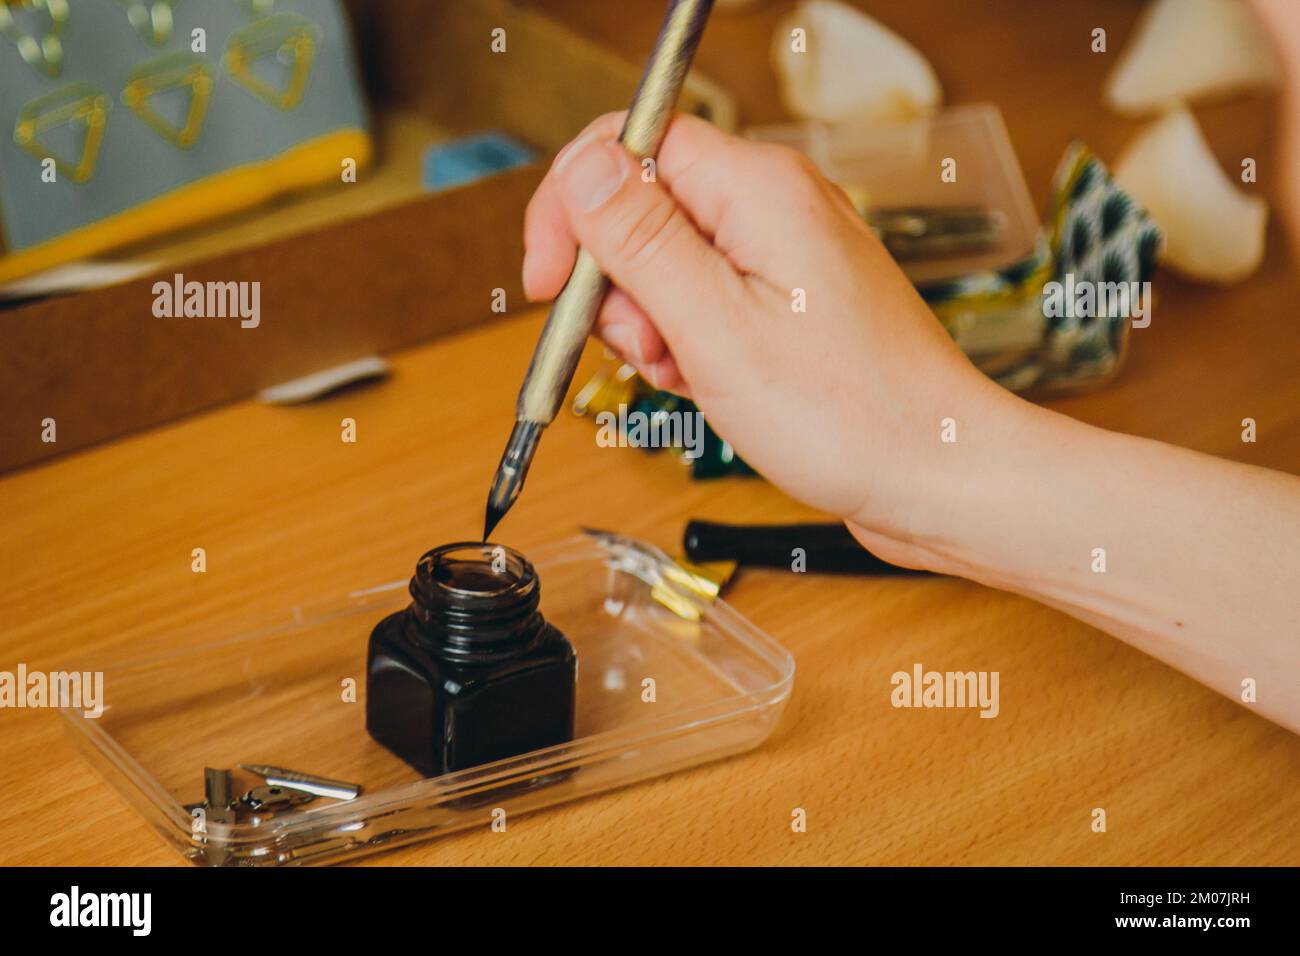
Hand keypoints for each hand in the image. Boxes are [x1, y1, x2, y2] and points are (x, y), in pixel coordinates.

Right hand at [522, 112, 1022, 562]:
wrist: (938, 477)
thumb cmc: (852, 415)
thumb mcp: (716, 328)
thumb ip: (641, 241)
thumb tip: (584, 167)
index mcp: (760, 190)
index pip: (632, 142)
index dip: (575, 205)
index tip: (550, 279)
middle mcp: (776, 207)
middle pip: (646, 207)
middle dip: (619, 284)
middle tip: (646, 347)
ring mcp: (786, 256)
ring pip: (671, 264)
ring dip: (654, 325)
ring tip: (689, 375)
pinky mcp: (790, 301)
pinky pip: (708, 303)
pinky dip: (691, 346)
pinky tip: (711, 386)